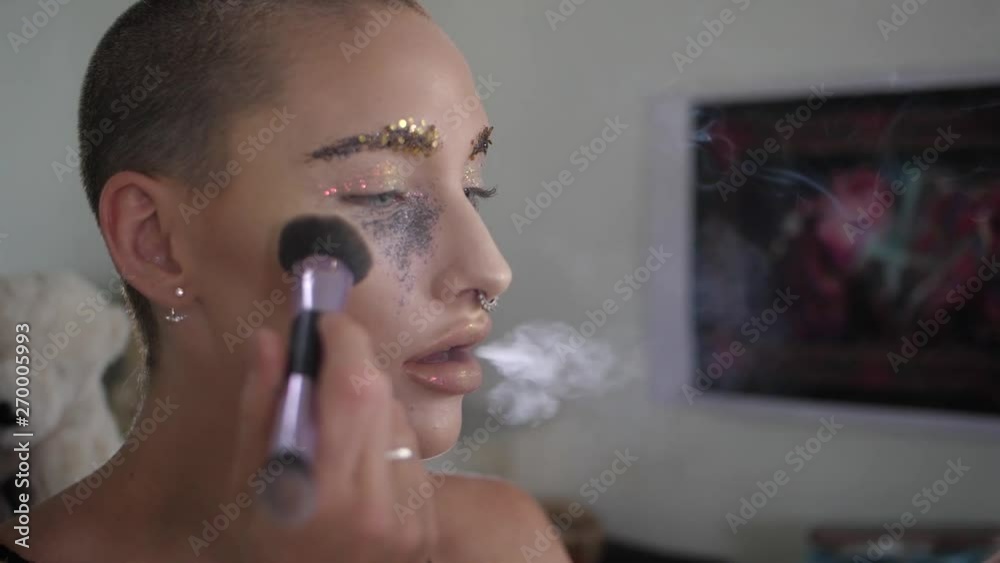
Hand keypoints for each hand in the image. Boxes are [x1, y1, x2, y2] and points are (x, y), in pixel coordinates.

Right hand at [232, 314, 436, 561]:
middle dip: (353, 367)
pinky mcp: (426, 520)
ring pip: (398, 419)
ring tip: (335, 436)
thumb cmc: (263, 543)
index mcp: (323, 491)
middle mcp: (377, 502)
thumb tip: (272, 337)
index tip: (325, 322)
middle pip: (380, 395)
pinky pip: (410, 452)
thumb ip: (260, 406)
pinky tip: (358, 467)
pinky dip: (384, 443)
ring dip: (369, 408)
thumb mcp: (243, 481)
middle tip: (324, 367)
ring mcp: (410, 514)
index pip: (355, 388)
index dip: (345, 340)